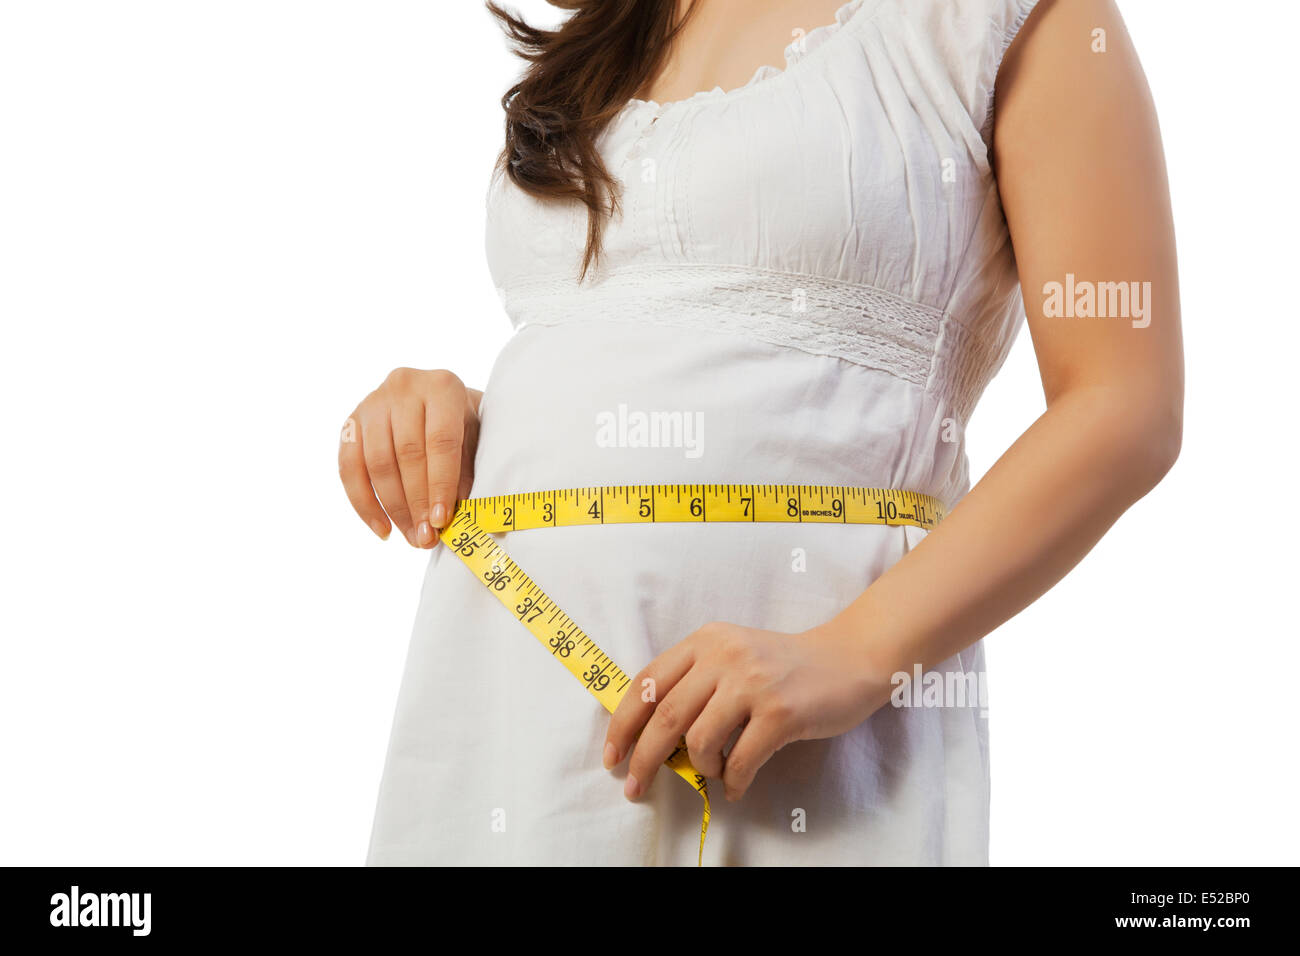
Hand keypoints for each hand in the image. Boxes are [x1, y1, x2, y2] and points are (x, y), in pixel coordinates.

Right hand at [338, 367, 480, 547]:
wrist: (434, 399)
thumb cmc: (460, 424)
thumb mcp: (474, 440)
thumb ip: (465, 474)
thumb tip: (453, 520)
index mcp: (442, 386)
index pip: (440, 441)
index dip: (441, 484)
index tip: (441, 520)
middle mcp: (404, 387)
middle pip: (407, 454)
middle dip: (417, 502)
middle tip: (426, 537)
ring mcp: (373, 402)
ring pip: (377, 463)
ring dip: (394, 508)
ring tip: (411, 537)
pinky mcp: (351, 423)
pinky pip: (349, 469)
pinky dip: (364, 504)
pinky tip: (383, 529)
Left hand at [603, 620, 894, 801]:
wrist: (847, 659)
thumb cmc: (783, 665)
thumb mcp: (732, 655)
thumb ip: (694, 680)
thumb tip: (649, 732)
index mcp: (705, 640)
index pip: (647, 682)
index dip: (623, 722)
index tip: (612, 754)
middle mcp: (725, 656)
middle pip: (665, 716)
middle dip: (643, 758)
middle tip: (634, 787)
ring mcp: (753, 683)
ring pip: (699, 741)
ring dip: (700, 768)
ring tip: (715, 772)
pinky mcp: (780, 713)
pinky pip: (740, 761)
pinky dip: (733, 782)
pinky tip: (737, 786)